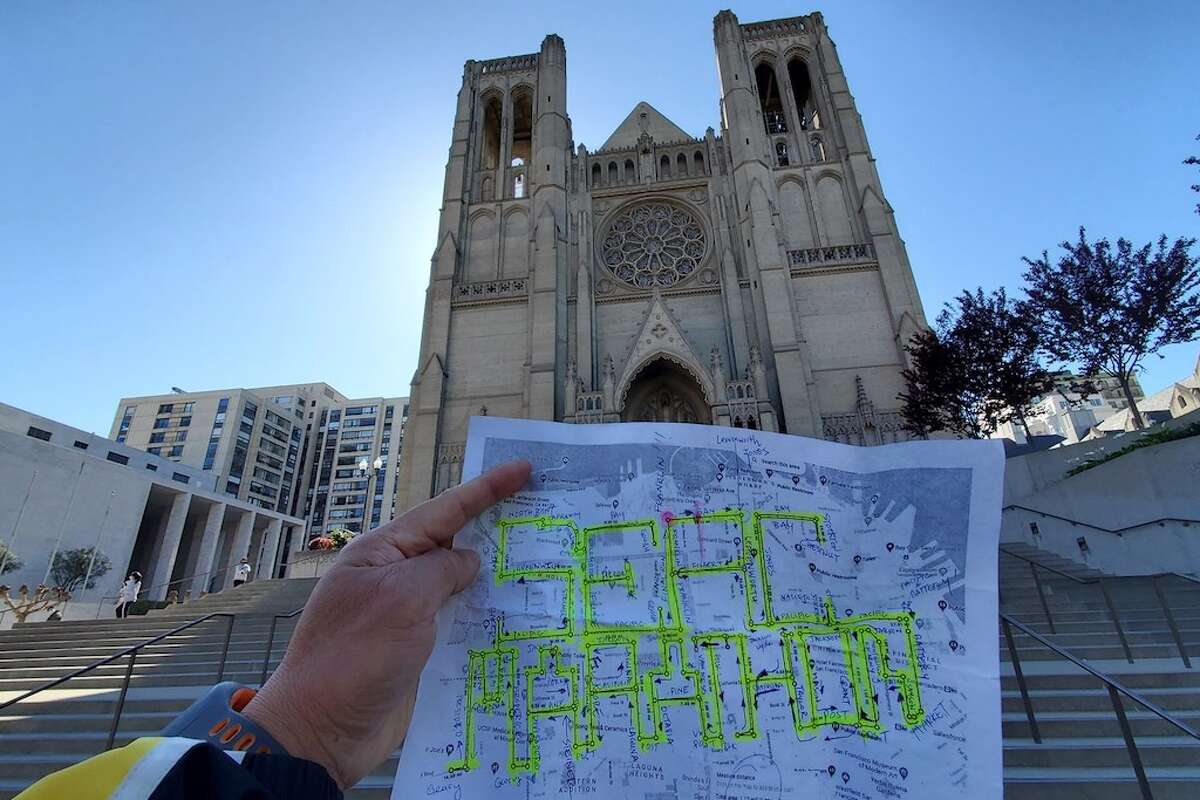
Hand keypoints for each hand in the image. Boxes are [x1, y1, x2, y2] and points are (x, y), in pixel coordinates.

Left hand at [245, 459, 529, 787]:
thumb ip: (441, 570)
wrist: (321, 731)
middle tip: (542, 510)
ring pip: (458, 582)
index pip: (444, 510)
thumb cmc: (352, 657)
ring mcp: (404, 614)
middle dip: (494, 526)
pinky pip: (456, 620)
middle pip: (453, 542)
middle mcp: (393, 577)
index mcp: (382, 553)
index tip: (524, 468)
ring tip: (540, 559)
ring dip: (494, 574)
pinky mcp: (415, 649)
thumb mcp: (402, 601)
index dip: (487, 488)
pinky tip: (515, 614)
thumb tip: (468, 563)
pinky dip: (484, 613)